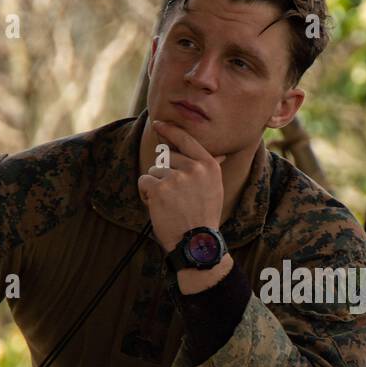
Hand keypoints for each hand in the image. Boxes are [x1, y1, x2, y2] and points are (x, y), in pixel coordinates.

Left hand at [138, 119, 226, 252]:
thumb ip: (211, 168)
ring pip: (154, 170)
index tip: (159, 124)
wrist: (196, 242)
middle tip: (174, 196)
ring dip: (155, 185)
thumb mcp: (215, 189)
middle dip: (164, 173)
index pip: (187, 140)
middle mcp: (194, 168)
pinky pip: (144, 181)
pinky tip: (158, 207)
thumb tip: (221, 153)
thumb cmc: (204, 216)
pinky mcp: (159, 188)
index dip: (171, 130)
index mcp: (209, 166)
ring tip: (169, 203)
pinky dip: (146, 193)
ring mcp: (176, 178)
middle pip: (166, 157)